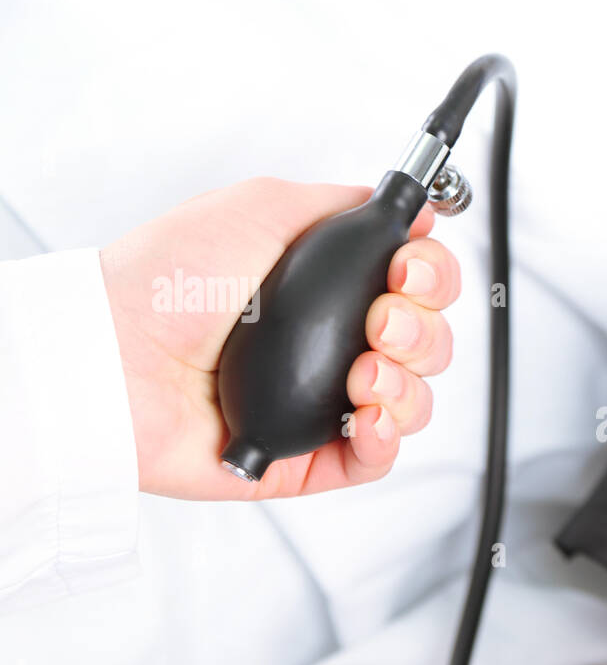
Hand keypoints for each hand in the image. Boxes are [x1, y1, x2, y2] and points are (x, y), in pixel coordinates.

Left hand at [99, 177, 459, 498]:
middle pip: (428, 344)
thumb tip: (408, 210)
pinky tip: (365, 415)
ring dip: (406, 384)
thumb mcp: (260, 207)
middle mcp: (332, 343)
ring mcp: (322, 401)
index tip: (408, 271)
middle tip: (380, 321)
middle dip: (420, 331)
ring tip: (363, 373)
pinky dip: (387, 437)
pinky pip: (377, 458)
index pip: (417, 287)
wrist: (116, 354)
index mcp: (327, 289)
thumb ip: (341, 205)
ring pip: (413, 402)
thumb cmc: (165, 281)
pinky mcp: (307, 456)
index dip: (432, 279)